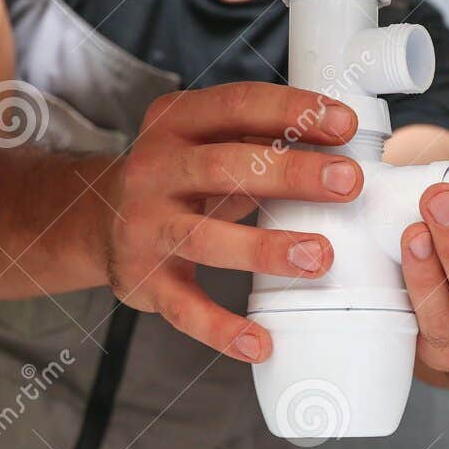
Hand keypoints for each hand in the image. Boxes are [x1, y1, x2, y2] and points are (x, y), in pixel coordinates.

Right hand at [100, 83, 361, 361]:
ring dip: (265, 248)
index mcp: (177, 123)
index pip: (237, 106)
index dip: (292, 111)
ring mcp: (146, 226)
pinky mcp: (143, 279)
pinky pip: (184, 308)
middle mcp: (155, 169)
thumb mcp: (210, 143)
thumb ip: (263, 139)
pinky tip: (260, 343)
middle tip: (348, 182)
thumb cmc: (182, 179)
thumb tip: (346, 145)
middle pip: (225, 167)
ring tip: (320, 256)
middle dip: (291, 173)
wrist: (99, 221)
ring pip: (205, 237)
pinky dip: (221, 329)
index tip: (346, 125)